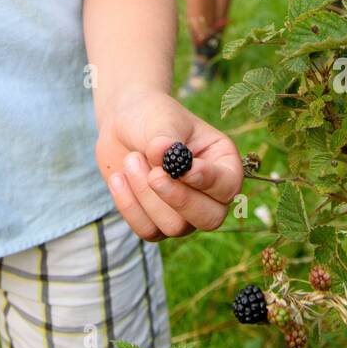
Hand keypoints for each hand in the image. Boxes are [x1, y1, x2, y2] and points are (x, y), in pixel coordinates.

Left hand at [96, 90, 242, 240]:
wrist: (123, 124)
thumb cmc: (151, 117)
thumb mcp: (161, 120)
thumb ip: (166, 141)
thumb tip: (165, 155)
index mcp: (223, 163)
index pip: (228, 185)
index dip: (207, 181)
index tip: (182, 168)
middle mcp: (209, 193)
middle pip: (210, 218)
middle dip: (179, 199)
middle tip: (154, 176)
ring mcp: (184, 212)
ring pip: (174, 226)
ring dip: (146, 195)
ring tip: (131, 159)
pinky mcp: (156, 222)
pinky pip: (148, 230)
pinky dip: (129, 206)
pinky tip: (118, 178)